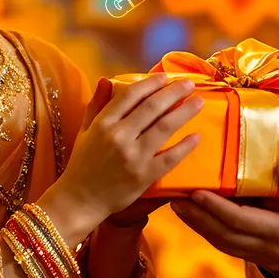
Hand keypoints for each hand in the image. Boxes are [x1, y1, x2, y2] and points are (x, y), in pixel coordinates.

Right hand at [42, 73, 201, 244]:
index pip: (131, 95)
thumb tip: (106, 80)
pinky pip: (169, 158)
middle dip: (174, 92)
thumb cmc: (82, 164)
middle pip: (152, 107)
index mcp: (103, 123)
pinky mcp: (144, 176)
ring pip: (164, 127)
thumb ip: (96, 105)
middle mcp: (119, 136)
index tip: (165, 77)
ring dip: (185, 112)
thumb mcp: (85, 131)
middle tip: (190, 84)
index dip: (150, 83)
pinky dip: (184, 146)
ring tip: (199, 102)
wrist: (79, 200)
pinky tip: (196, 136)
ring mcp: (133, 157)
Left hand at [172, 160, 278, 277]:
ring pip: (228, 244)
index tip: (193, 192)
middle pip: (224, 236)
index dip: (213, 208)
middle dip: (196, 219)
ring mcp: (272, 258)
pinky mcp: (275, 259)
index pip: (240, 221)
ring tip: (182, 208)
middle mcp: (272, 250)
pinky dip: (219, 233)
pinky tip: (210, 220)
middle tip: (172, 199)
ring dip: (203, 227)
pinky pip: (239, 247)